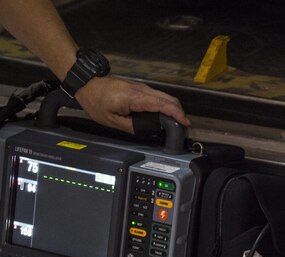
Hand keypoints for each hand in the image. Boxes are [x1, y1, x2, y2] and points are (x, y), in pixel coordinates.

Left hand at [75, 76, 189, 133]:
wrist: (87, 83)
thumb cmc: (95, 100)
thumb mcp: (110, 120)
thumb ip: (130, 127)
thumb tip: (146, 131)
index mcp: (134, 98)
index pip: (162, 104)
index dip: (176, 113)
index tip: (185, 122)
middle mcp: (140, 89)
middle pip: (168, 98)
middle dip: (179, 111)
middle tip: (183, 125)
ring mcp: (140, 87)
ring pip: (164, 96)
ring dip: (173, 107)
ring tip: (176, 120)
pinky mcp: (139, 88)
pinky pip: (157, 95)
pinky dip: (166, 104)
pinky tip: (165, 113)